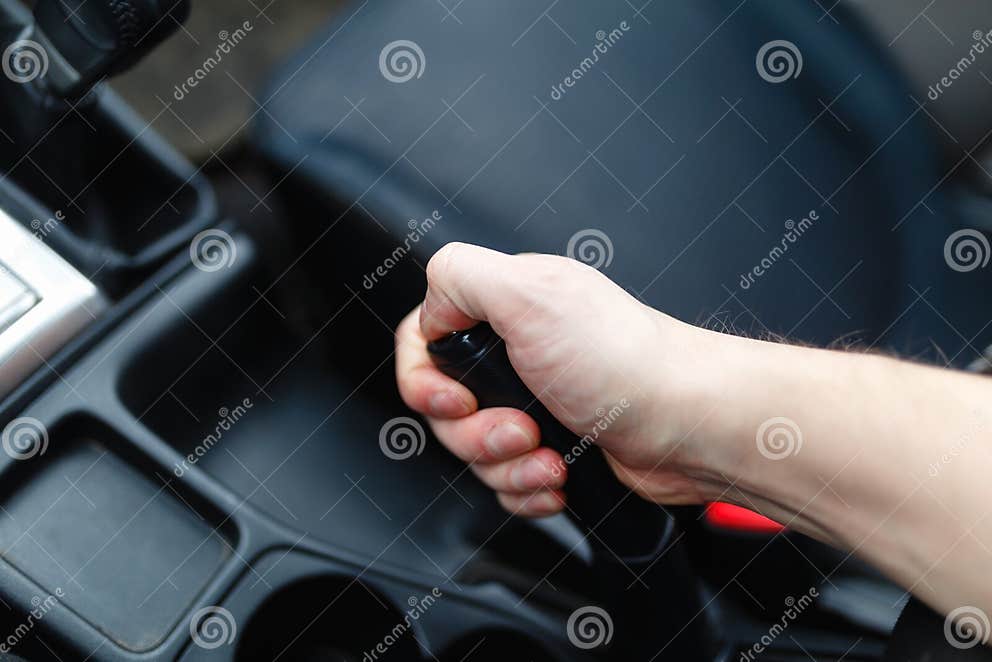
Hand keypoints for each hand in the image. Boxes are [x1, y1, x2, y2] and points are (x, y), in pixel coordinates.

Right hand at [395, 243, 720, 516]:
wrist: (689, 428)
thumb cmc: (627, 365)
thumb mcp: (531, 295)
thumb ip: (461, 278)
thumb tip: (430, 306)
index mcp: (507, 308)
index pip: (426, 339)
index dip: (425, 380)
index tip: (456, 399)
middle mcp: (518, 353)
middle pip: (446, 408)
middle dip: (475, 433)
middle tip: (519, 429)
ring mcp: (536, 404)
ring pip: (474, 452)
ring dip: (506, 465)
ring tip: (549, 455)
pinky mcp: (554, 448)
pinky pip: (507, 481)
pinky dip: (528, 487)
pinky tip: (559, 477)